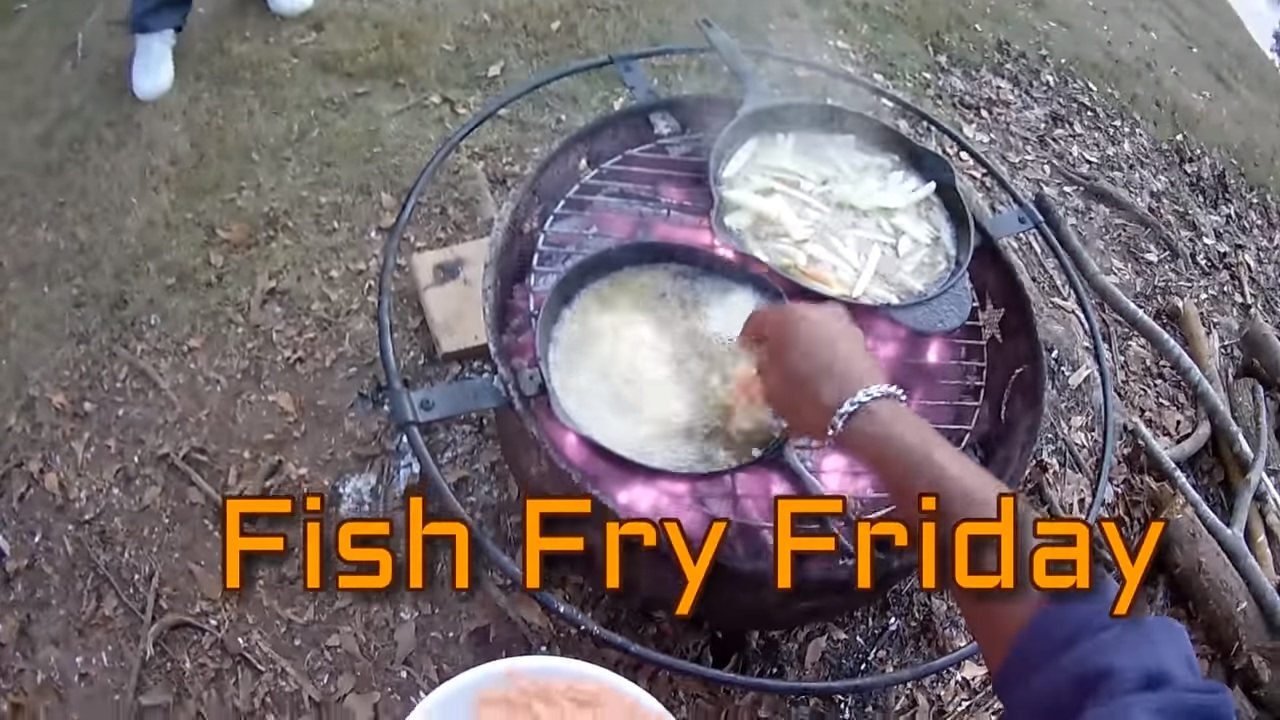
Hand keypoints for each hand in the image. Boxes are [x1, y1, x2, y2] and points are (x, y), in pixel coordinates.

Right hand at [738, 302, 886, 437]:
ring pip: (812, 326)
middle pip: (788, 318)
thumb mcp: (770, 387)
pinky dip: (823, 347)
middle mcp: (815, 309)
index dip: (749, 338)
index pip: (757, 319)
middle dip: (779, 336)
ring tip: (799, 363)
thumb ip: (763, 365)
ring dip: (803, 340)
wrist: (861, 412)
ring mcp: (841, 320)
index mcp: (786, 316)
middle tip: (773, 358)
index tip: (747, 354)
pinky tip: (821, 367)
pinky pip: (831, 337)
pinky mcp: (859, 336)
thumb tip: (766, 358)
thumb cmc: (807, 398)